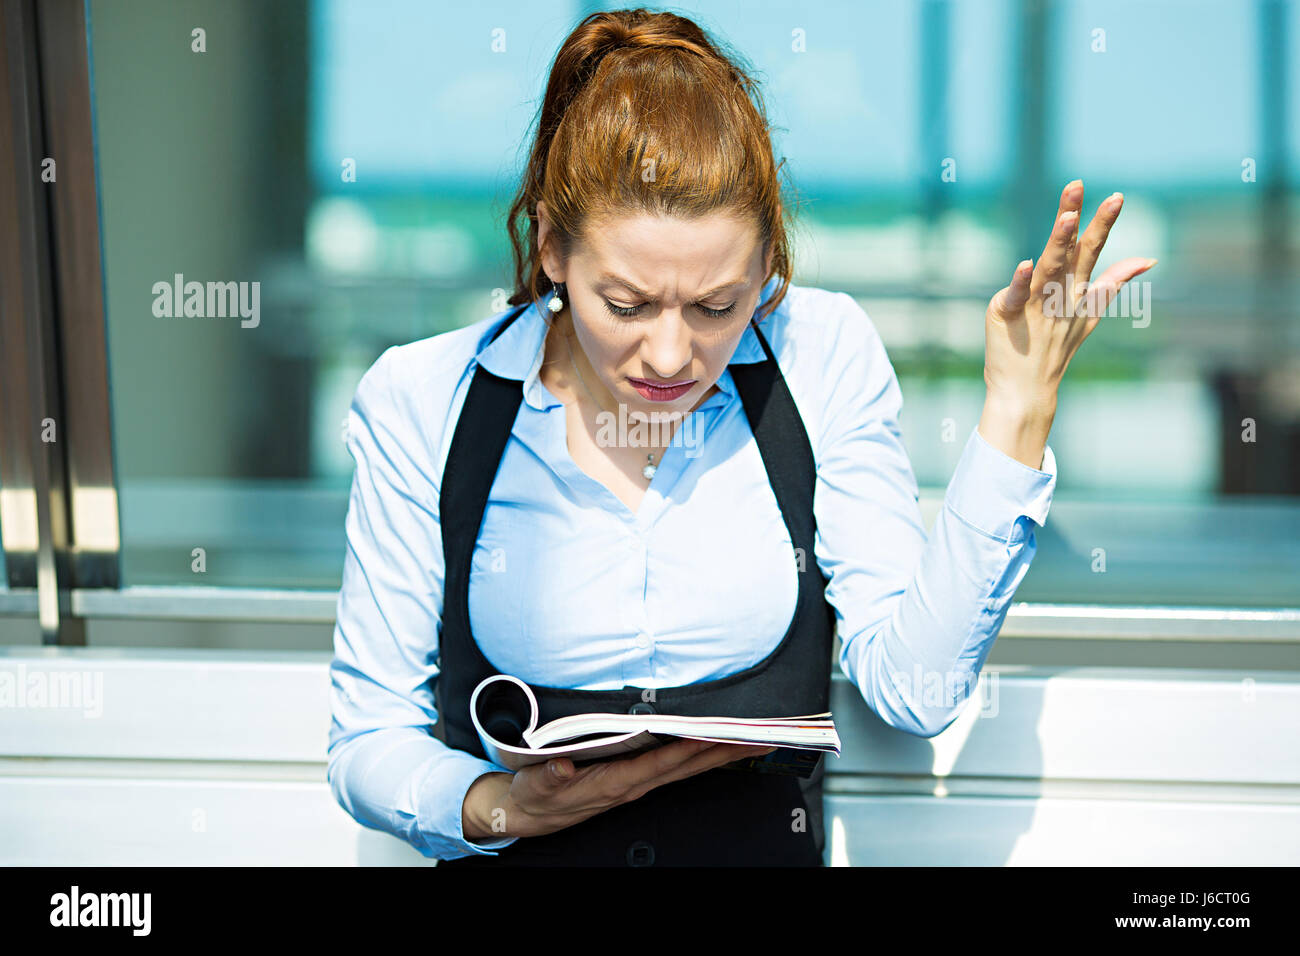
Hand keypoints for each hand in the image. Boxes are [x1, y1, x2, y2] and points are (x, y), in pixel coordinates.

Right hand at [462, 739, 777, 841]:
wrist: (530, 814)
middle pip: (689, 766)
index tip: (720, 735)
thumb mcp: (535, 787)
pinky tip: (718, 747)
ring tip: (754, 739)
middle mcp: (634, 785)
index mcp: (615, 783)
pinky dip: (702, 756)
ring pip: (689, 767)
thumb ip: (550, 777)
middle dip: (726, 751)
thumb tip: (564, 767)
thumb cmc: (535, 796)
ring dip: (722, 753)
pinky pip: (677, 767)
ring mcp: (638, 784)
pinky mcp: (636, 780)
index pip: (662, 763)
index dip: (692, 749)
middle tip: (764, 737)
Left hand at [979, 179, 1157, 466]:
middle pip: (1069, 252)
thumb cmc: (1055, 349)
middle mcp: (1059, 295)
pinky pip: (1015, 296)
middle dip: (1074, 219)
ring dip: (1058, 244)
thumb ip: (1114, 282)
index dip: (1103, 223)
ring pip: (1048, 268)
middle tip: (1076, 186)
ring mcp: (1035, 305)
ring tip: (1065, 219)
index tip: (1116, 196)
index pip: (1092, 250)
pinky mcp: (1007, 315)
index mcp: (1076, 290)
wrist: (1026, 391)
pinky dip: (1020, 282)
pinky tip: (1024, 264)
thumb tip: (1149, 258)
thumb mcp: (1089, 313)